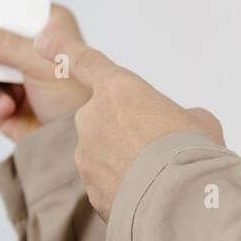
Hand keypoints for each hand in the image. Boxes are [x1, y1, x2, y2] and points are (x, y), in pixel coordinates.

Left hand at [33, 31, 223, 221]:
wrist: (181, 200)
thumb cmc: (192, 152)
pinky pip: (104, 182)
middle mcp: (93, 117)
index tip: (42, 41)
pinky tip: (148, 196)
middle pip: (103, 119)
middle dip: (123, 133)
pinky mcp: (88, 187)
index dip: (64, 50)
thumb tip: (174, 129)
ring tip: (157, 177)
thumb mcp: (198, 120)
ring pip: (102, 154)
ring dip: (124, 163)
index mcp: (119, 89)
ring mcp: (87, 154)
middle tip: (157, 150)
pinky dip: (122, 188)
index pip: (85, 62)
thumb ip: (176, 116)